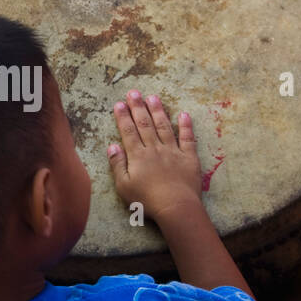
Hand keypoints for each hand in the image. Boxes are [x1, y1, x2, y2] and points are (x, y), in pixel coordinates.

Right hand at [107, 90, 203, 222]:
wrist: (176, 207)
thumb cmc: (147, 200)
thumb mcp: (124, 186)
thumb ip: (117, 164)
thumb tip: (112, 146)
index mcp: (138, 156)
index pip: (128, 132)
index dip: (123, 117)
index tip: (119, 103)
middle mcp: (155, 149)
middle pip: (145, 124)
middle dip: (138, 107)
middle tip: (134, 92)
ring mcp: (173, 151)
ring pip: (164, 127)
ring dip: (158, 111)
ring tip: (153, 97)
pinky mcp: (189, 158)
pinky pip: (188, 138)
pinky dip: (186, 126)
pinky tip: (183, 114)